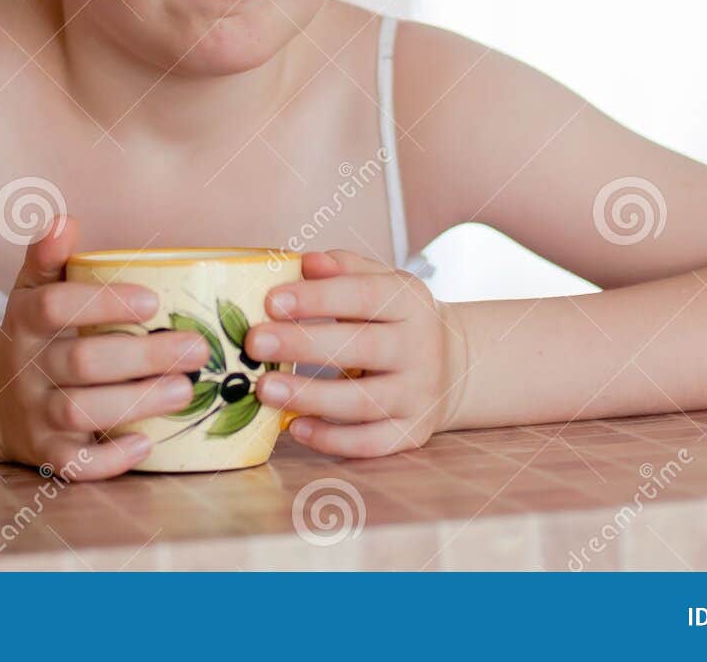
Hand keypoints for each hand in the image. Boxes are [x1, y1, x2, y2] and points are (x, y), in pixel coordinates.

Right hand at [0, 214, 213, 479]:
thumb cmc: (35, 334)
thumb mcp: (32, 290)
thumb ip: (49, 256)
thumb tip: (64, 220)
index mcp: (25, 320)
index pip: (55, 306)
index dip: (103, 303)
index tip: (154, 300)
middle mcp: (28, 367)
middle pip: (81, 362)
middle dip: (143, 356)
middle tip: (196, 349)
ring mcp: (36, 414)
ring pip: (81, 412)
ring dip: (136, 402)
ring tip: (186, 391)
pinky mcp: (48, 454)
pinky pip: (76, 464)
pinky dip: (110, 459)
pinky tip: (148, 445)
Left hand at [245, 249, 463, 457]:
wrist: (451, 365)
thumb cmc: (394, 319)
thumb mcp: (380, 283)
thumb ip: (343, 269)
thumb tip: (306, 262)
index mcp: (411, 302)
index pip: (364, 296)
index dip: (317, 298)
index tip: (270, 302)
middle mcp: (421, 348)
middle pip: (362, 347)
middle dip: (303, 344)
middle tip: (255, 343)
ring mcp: (419, 394)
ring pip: (364, 401)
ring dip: (311, 397)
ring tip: (265, 390)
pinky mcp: (413, 431)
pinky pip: (371, 443)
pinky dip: (332, 440)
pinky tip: (295, 427)